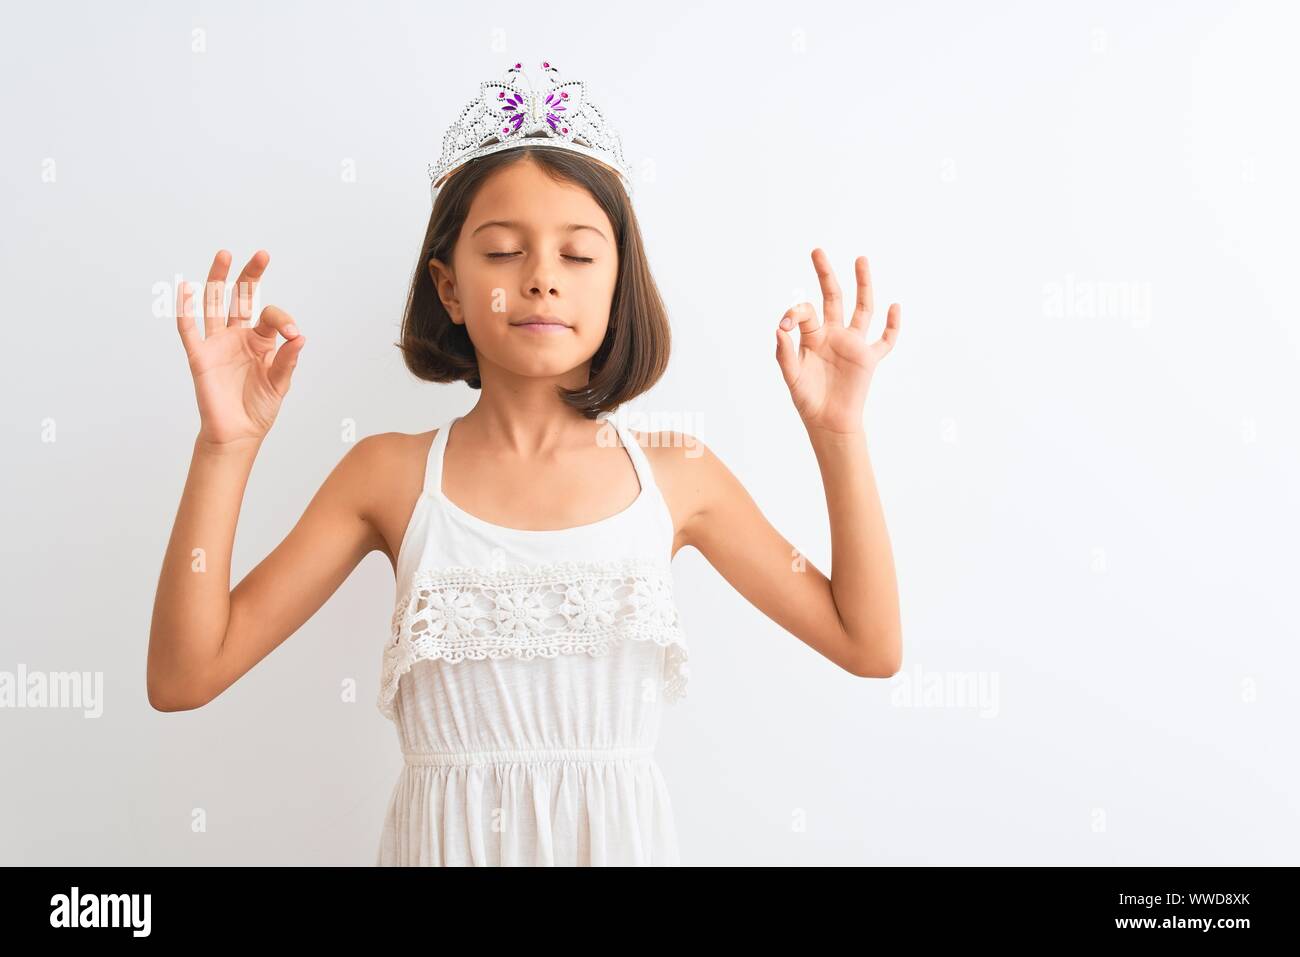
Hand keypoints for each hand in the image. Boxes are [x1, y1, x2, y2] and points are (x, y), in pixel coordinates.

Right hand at [176, 250, 305, 447]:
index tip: (292, 335)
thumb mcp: (280, 383)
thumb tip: (300, 337)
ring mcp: (217, 343)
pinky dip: (186, 310)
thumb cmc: (259, 408)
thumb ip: (287, 360)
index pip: (270, 316)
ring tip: (224, 255)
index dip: (283, 320)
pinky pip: (190, 330)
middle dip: (250, 276)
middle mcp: (238, 336)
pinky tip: (186, 288)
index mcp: (261, 341)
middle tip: (262, 254)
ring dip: (218, 280)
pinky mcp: (200, 356)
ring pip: (215, 304)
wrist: (238, 433)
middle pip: (241, 298)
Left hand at [775, 248, 899, 434]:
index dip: (796, 312)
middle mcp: (833, 335)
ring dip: (863, 284)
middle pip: (833, 297)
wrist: (828, 423)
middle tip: (816, 251)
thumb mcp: (791, 377)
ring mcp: (853, 344)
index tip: (786, 325)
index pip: (806, 313)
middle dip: (825, 274)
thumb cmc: (808, 400)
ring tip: (860, 259)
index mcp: (811, 337)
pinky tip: (895, 307)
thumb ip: (784, 353)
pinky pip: (885, 340)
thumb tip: (781, 327)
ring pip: (862, 308)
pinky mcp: (869, 358)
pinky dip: (893, 325)